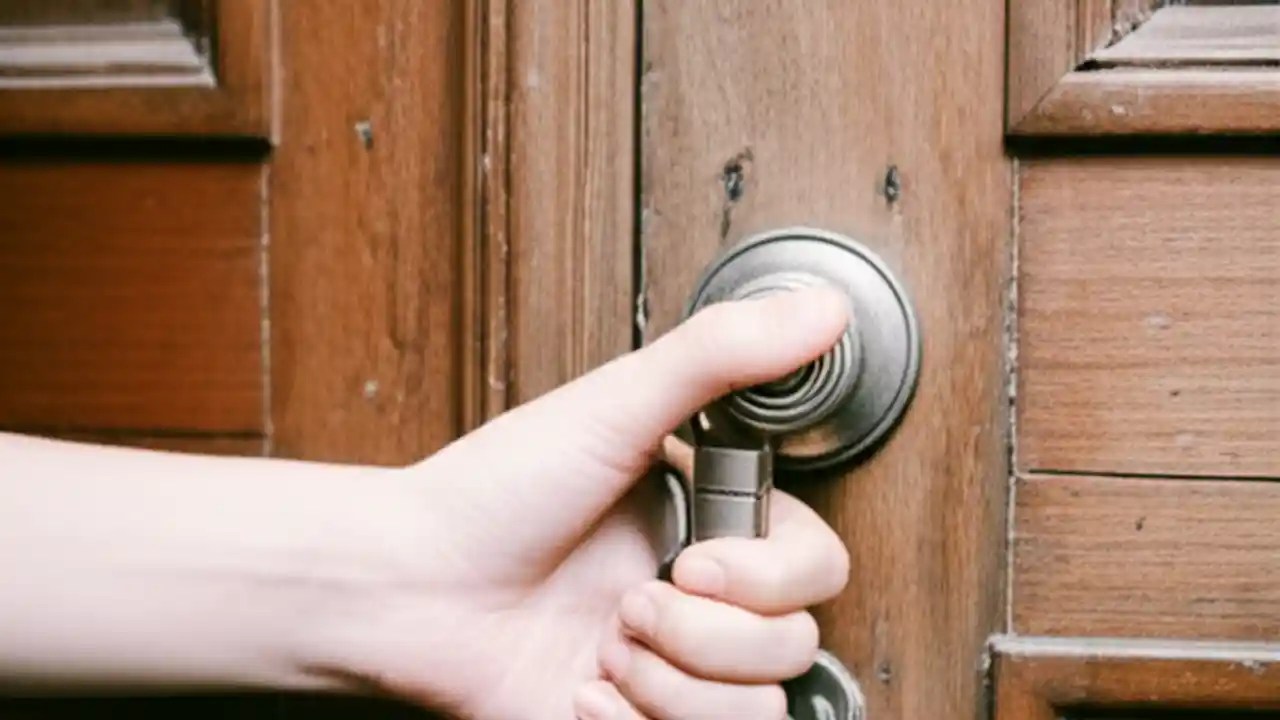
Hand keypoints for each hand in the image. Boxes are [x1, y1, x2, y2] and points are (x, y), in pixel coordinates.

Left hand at [332, 287, 851, 719]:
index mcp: (706, 520)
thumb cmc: (490, 495)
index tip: (693, 559)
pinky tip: (580, 688)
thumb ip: (721, 355)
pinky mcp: (637, 717)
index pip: (815, 565)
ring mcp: (670, 665)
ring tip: (604, 647)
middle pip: (793, 644)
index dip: (771, 576)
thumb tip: (820, 307)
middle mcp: (697, 595)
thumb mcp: (612, 408)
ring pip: (756, 708)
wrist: (406, 591)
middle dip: (707, 635)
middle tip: (629, 604)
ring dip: (671, 684)